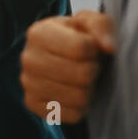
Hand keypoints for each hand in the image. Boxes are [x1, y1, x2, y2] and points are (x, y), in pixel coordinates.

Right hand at [20, 10, 114, 124]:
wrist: (60, 58)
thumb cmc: (77, 38)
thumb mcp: (90, 23)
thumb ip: (102, 26)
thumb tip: (108, 47)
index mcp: (38, 32)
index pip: (81, 48)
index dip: (94, 50)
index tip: (89, 48)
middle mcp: (28, 58)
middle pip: (82, 75)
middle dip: (93, 71)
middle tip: (87, 66)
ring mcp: (28, 83)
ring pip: (78, 97)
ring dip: (88, 90)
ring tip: (81, 80)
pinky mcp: (32, 104)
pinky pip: (71, 115)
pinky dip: (80, 108)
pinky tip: (73, 94)